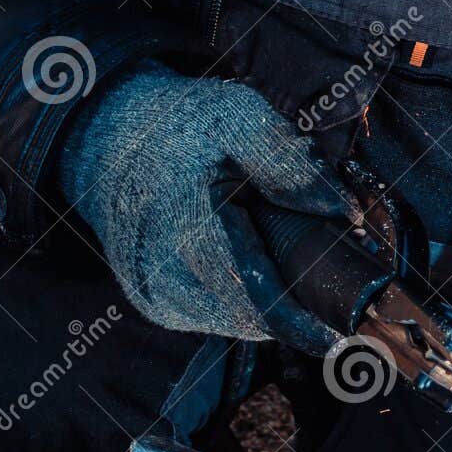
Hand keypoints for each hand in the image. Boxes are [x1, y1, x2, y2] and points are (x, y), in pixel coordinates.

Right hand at [60, 62, 361, 347]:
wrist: (104, 136)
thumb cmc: (174, 123)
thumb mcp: (237, 118)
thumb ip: (292, 166)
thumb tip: (347, 214)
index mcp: (188, 233)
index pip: (257, 302)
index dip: (304, 324)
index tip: (343, 333)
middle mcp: (165, 279)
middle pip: (252, 319)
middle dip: (295, 304)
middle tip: (326, 275)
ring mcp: (155, 296)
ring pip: (235, 322)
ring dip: (270, 303)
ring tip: (283, 257)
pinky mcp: (152, 302)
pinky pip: (214, 316)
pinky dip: (243, 300)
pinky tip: (251, 264)